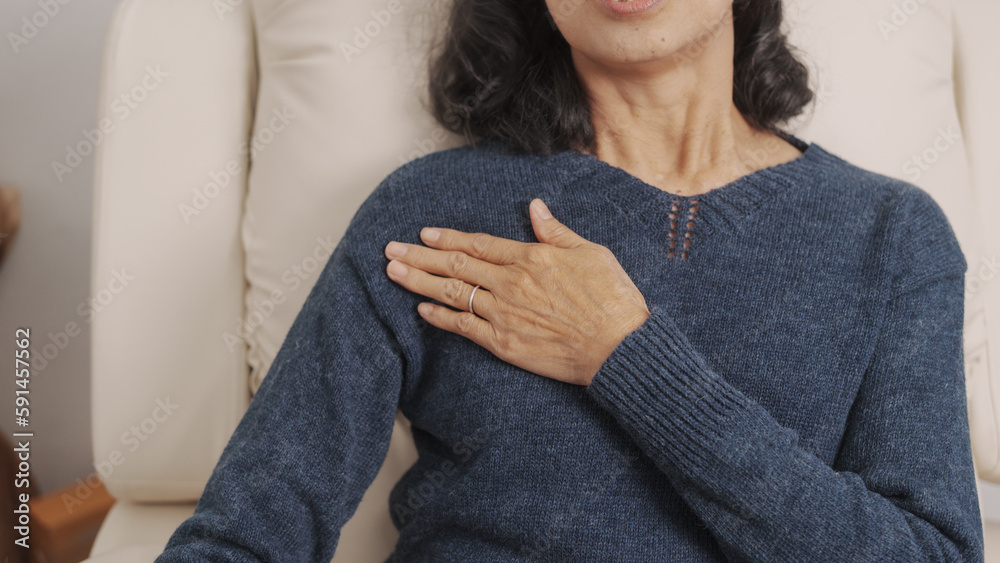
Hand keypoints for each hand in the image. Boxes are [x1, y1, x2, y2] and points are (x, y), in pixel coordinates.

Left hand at [383, 198, 649, 385]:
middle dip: (419, 256)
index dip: (448, 238)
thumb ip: (556, 232)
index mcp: (531, 258)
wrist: (619, 347)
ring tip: (394, 272)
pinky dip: (440, 317)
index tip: (424, 234)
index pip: (478, 244)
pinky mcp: (504, 343)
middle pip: (455, 266)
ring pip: (452, 294)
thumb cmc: (612, 299)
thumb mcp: (590, 253)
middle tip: (390, 250)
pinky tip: (422, 310)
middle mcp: (511, 283)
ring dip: (419, 282)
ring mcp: (504, 314)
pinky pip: (464, 327)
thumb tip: (535, 207)